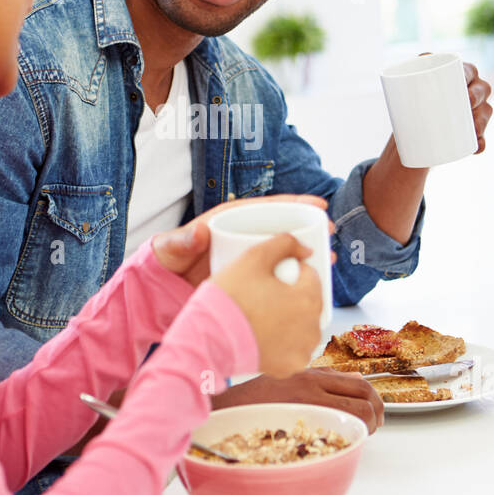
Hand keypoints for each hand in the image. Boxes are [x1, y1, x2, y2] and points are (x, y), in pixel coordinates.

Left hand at [150, 193, 329, 286]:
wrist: (163, 290)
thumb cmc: (167, 262)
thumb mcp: (170, 250)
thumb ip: (180, 241)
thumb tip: (198, 232)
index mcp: (228, 220)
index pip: (265, 208)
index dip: (293, 204)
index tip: (316, 205)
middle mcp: (242, 235)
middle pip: (281, 227)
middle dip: (308, 227)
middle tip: (330, 231)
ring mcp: (248, 256)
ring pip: (283, 250)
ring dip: (306, 252)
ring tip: (329, 259)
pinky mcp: (251, 277)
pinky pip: (276, 273)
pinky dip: (294, 276)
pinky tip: (311, 285)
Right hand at [208, 233, 322, 377]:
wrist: (208, 339)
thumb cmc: (229, 298)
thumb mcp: (253, 256)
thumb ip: (284, 242)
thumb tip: (305, 249)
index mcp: (309, 298)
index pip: (310, 274)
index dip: (290, 271)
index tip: (270, 276)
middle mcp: (313, 327)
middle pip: (308, 301)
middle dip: (291, 295)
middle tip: (262, 294)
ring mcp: (302, 350)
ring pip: (302, 325)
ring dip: (290, 318)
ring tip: (261, 315)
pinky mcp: (289, 368)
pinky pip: (292, 348)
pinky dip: (282, 342)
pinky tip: (263, 335)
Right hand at [213, 368, 384, 433]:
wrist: (222, 411)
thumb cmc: (252, 400)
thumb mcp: (287, 376)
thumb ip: (320, 378)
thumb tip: (355, 379)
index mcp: (309, 373)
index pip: (358, 382)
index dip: (373, 399)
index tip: (373, 413)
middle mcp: (311, 384)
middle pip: (364, 395)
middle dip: (377, 413)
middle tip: (374, 426)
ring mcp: (305, 404)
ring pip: (357, 413)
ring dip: (367, 426)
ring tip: (359, 435)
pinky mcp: (297, 423)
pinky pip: (336, 431)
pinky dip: (347, 438)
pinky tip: (340, 444)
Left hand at [412, 52, 492, 154]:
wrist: (410, 129)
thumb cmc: (411, 102)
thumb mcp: (405, 89)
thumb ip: (403, 81)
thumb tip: (396, 85)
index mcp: (459, 75)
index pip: (468, 71)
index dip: (468, 75)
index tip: (460, 82)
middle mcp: (473, 90)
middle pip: (483, 90)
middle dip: (477, 96)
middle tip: (466, 103)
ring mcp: (476, 112)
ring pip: (485, 114)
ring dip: (480, 121)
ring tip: (469, 128)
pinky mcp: (474, 135)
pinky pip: (481, 140)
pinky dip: (479, 144)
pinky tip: (476, 147)